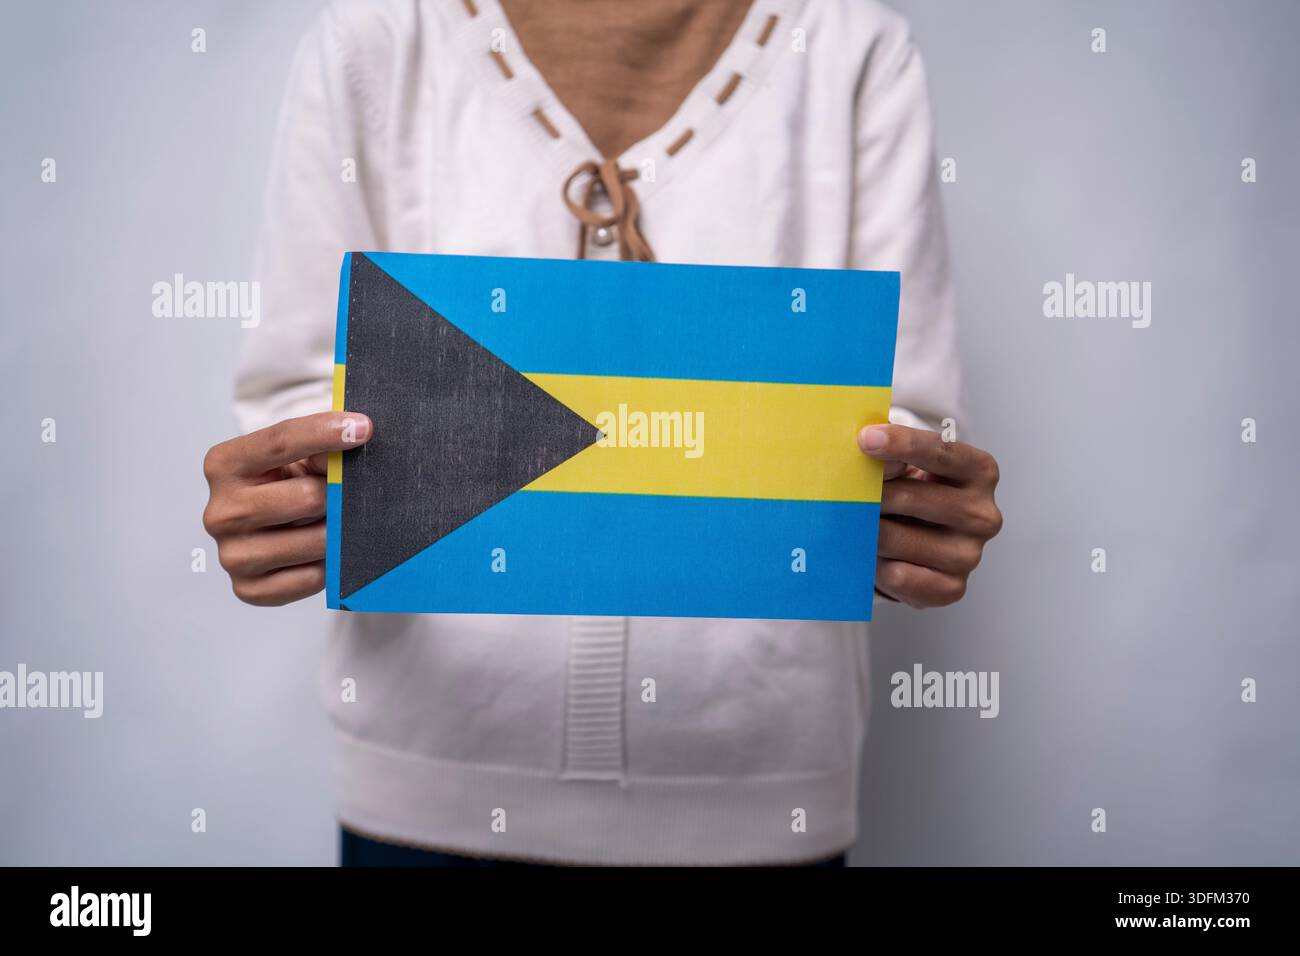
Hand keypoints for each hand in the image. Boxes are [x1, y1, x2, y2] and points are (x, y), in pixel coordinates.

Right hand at [202, 411, 371, 605]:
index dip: (325, 432)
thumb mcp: (298, 456)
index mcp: (223, 465)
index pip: (280, 441)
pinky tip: (329, 552)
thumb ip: (320, 449)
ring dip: (339, 532)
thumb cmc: (287, 484)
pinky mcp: (249, 589)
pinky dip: (330, 565)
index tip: (364, 428)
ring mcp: (232, 555)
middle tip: (352, 495)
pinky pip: (312, 578)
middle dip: (338, 494)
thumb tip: (352, 446)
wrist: (275, 529)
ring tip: (340, 524)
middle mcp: (220, 512)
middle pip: (306, 497)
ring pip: (315, 540)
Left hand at [858, 423, 1001, 608]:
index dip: (902, 444)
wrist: (918, 542)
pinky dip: (875, 564)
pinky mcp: (952, 588)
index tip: (865, 439)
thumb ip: (891, 454)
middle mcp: (983, 514)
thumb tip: (867, 446)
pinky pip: (897, 574)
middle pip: (910, 497)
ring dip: (866, 532)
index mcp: (980, 471)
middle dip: (869, 494)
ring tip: (853, 525)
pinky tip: (871, 555)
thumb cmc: (911, 491)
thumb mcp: (907, 465)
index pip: (941, 452)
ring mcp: (970, 554)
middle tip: (840, 492)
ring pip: (895, 538)